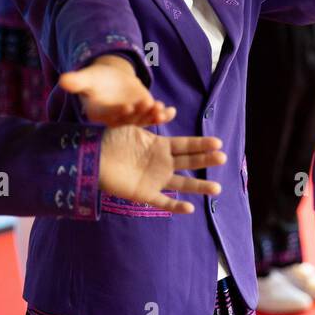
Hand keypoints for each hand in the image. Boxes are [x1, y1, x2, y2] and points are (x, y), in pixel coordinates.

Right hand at [58, 55, 175, 126]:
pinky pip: (154, 117)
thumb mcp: (86, 79)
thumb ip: (76, 82)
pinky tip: (173, 111)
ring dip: (153, 115)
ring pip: (143, 119)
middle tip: (147, 105)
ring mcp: (132, 120)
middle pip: (128, 119)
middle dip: (138, 113)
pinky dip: (164, 115)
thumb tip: (63, 80)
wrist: (111, 80)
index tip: (126, 106)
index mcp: (100, 116)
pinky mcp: (144, 115)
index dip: (118, 112)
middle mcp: (116, 121)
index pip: (109, 116)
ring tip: (161, 108)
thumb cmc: (96, 80)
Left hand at [100, 126, 225, 213]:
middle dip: (206, 160)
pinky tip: (190, 208)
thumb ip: (147, 118)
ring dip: (199, 186)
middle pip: (189, 162)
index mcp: (160, 146)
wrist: (90, 158)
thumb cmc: (109, 139)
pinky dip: (175, 205)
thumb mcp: (130, 123)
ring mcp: (155, 179)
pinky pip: (163, 201)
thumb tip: (165, 107)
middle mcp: (161, 163)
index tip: (218, 142)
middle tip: (223, 158)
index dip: (201, 144)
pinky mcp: (144, 194)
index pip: (186, 145)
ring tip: (217, 188)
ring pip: (182, 183)